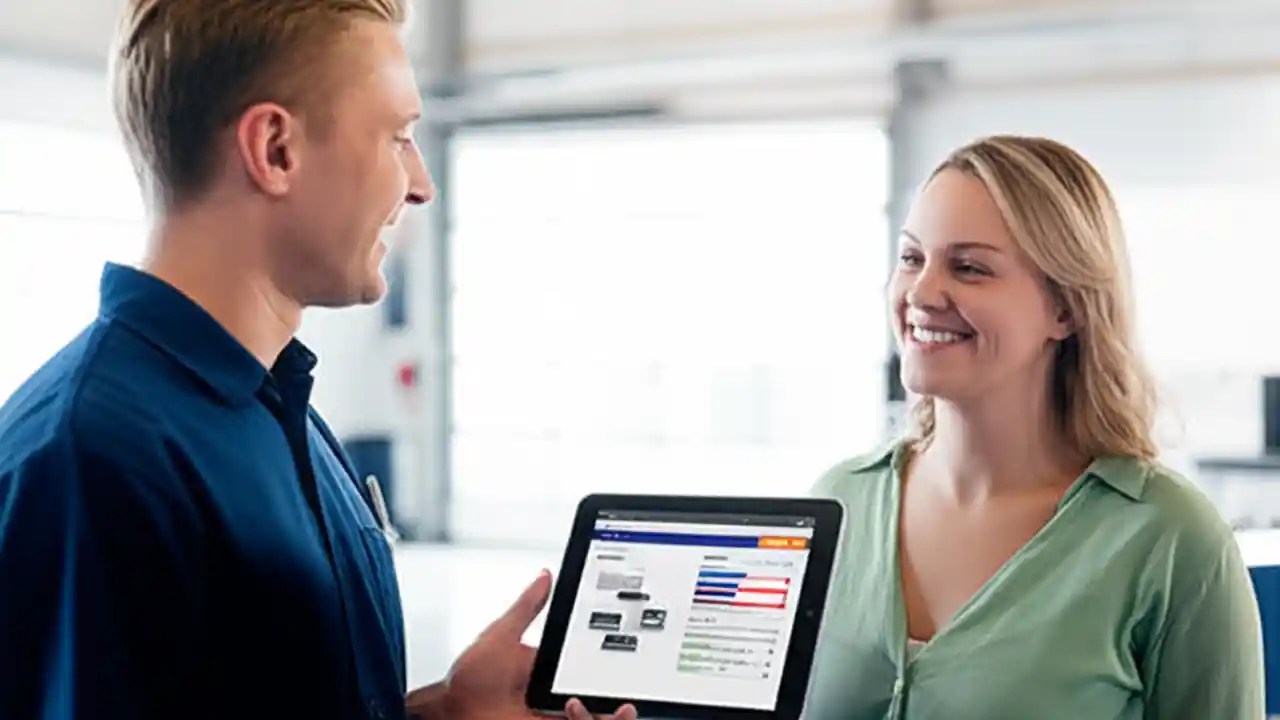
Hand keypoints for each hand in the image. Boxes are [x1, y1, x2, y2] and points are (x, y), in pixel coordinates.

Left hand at [407, 571, 636, 719]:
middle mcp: (554, 694)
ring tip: (614, 708)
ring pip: (596, 718)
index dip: (610, 667)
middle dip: (621, 701)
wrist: (453, 711)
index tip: (625, 662)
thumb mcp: (502, 634)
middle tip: (628, 698)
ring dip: (615, 717)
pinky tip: (585, 712)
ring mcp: (553, 716)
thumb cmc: (468, 678)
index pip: (589, 667)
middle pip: (599, 697)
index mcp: (548, 668)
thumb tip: (545, 576)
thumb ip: (527, 607)